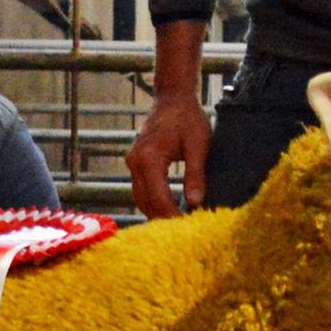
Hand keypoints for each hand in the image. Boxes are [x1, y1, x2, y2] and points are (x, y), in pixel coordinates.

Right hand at [128, 94, 211, 218]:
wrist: (172, 98)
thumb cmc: (188, 118)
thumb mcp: (199, 145)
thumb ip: (195, 174)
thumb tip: (195, 203)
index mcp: (150, 158)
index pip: (159, 198)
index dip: (172, 216)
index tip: (188, 228)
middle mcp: (135, 162)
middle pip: (145, 202)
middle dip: (163, 219)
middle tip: (183, 233)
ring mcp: (132, 162)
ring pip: (139, 198)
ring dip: (155, 213)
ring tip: (176, 225)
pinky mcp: (134, 162)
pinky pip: (140, 189)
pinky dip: (152, 202)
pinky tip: (167, 209)